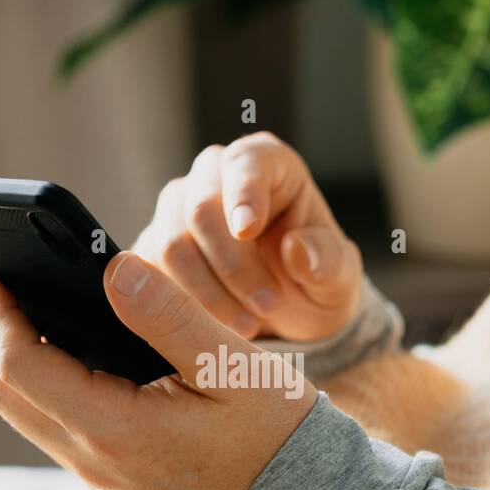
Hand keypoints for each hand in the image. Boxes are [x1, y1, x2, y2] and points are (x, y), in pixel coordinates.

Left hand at [0, 253, 316, 489]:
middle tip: (5, 288)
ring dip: (22, 365)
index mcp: (116, 430)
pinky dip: (54, 389)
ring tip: (37, 315)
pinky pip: (63, 432)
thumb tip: (111, 270)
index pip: (20, 367)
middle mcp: (97, 462)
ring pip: (31, 417)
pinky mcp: (120, 484)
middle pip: (8, 396)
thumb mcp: (231, 365)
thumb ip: (168, 315)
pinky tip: (82, 357)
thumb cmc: (277, 437)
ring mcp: (106, 479)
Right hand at [134, 131, 363, 342]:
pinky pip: (150, 274)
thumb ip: (327, 259)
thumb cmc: (315, 276)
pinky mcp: (153, 248)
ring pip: (170, 244)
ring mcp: (177, 211)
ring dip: (207, 293)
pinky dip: (180, 305)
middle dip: (233, 266)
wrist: (289, 308)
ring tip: (249, 325)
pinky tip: (214, 326)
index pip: (245, 163)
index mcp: (266, 164)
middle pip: (200, 208)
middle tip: (268, 306)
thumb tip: (295, 248)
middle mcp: (214, 178)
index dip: (243, 193)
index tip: (247, 229)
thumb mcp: (339, 274)